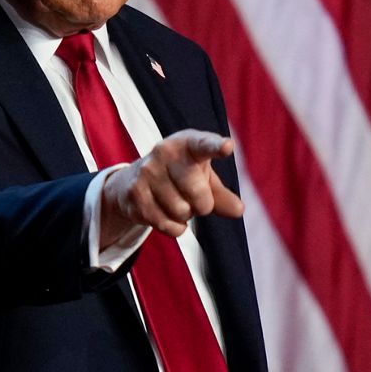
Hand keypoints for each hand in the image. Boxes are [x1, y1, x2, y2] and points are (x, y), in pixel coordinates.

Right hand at [100, 130, 243, 247]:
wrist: (133, 180)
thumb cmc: (179, 176)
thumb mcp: (203, 178)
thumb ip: (222, 194)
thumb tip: (238, 210)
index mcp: (187, 144)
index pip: (203, 145)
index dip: (216, 146)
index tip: (228, 147)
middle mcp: (164, 152)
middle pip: (198, 194)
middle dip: (203, 205)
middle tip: (194, 198)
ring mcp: (147, 172)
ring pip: (182, 212)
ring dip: (185, 215)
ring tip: (174, 201)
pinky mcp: (135, 193)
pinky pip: (169, 225)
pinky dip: (175, 227)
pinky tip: (165, 213)